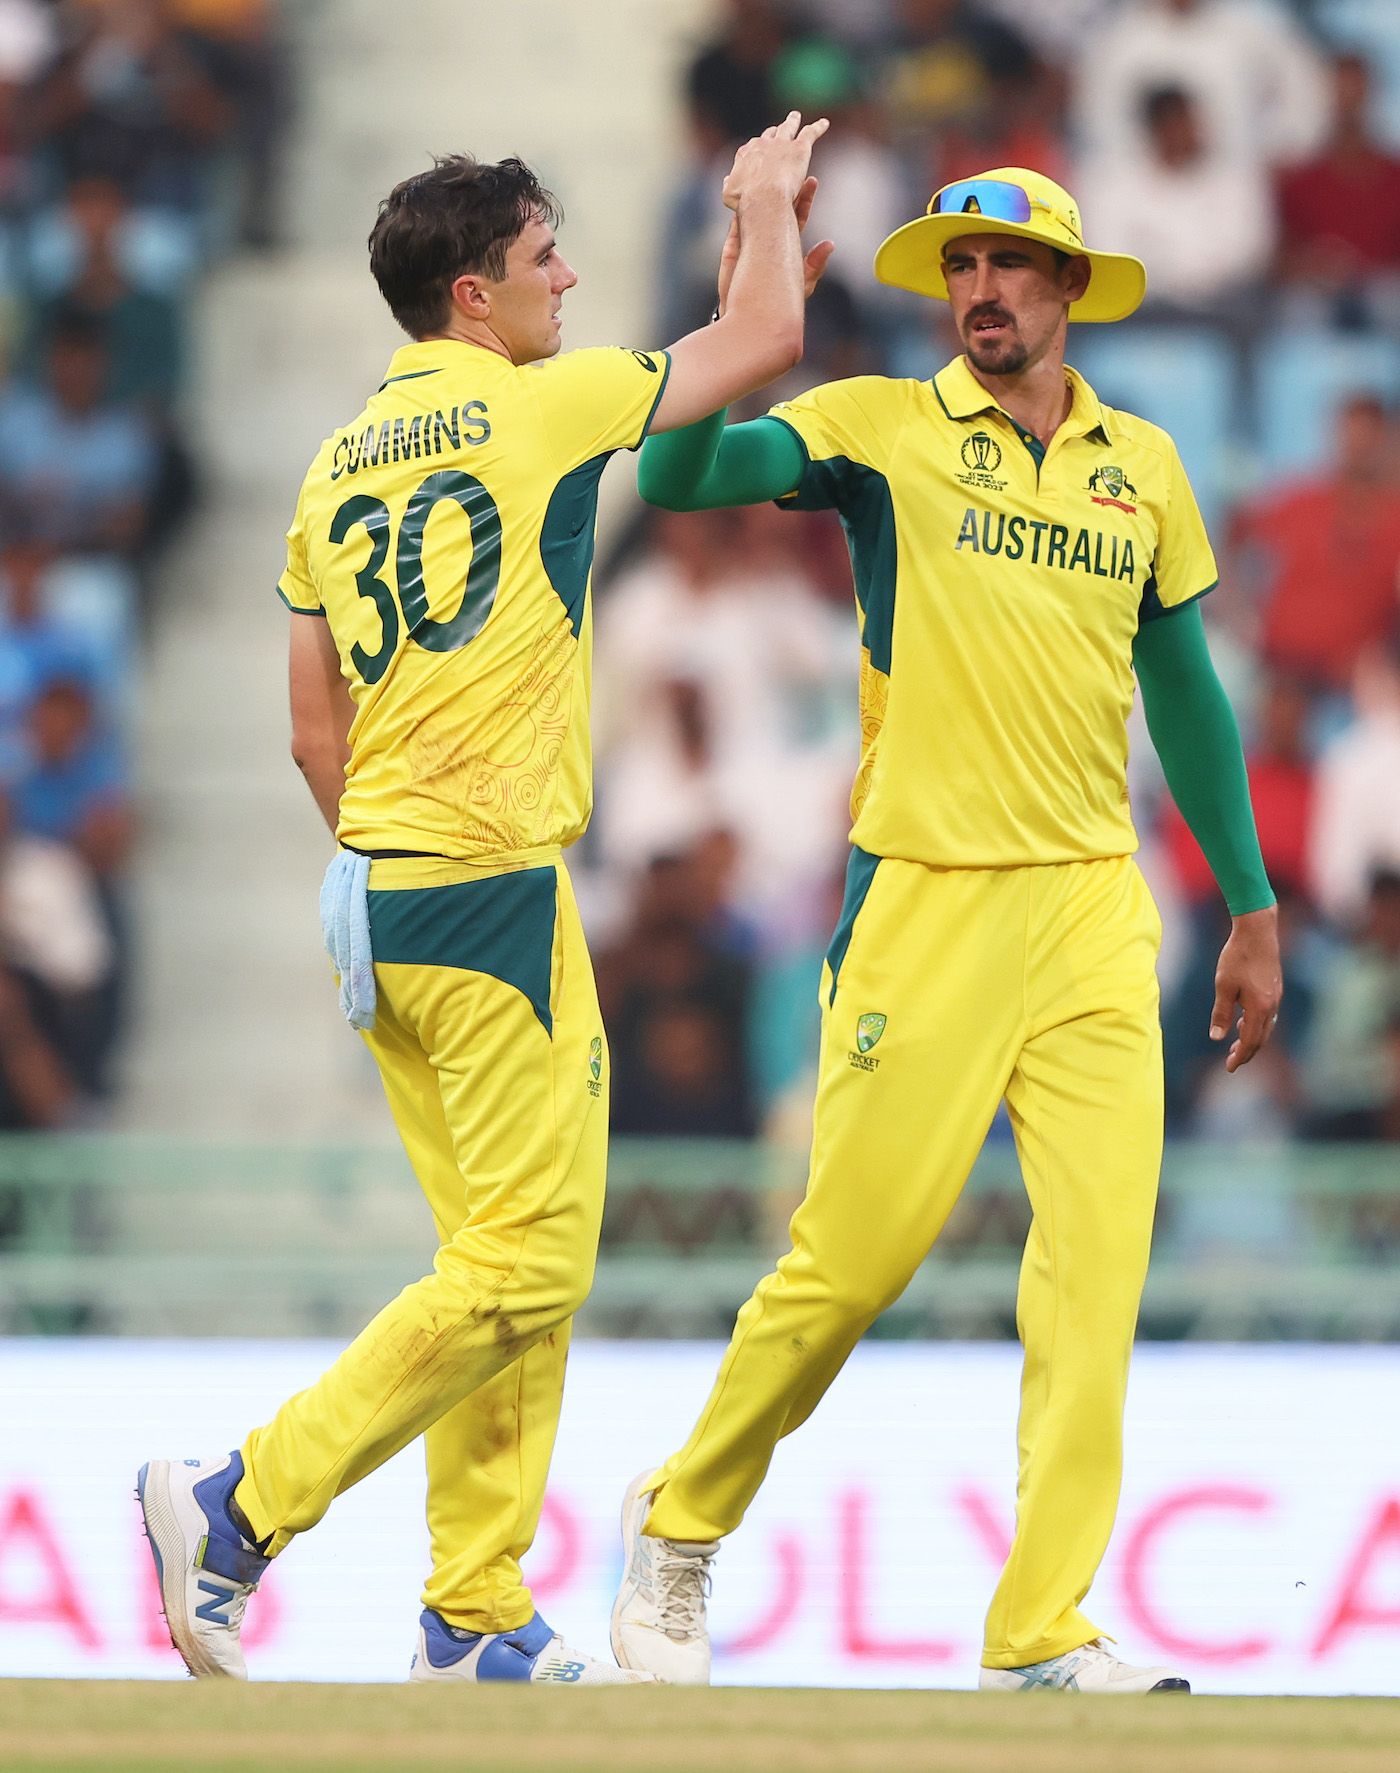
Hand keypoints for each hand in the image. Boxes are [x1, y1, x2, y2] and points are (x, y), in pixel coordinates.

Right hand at [716, 175, 834, 315]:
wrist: (750, 322)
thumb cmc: (779, 307)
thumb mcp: (801, 285)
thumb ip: (815, 266)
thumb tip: (830, 243)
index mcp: (788, 248)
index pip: (798, 217)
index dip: (805, 198)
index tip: (813, 180)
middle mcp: (769, 242)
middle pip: (777, 208)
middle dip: (784, 188)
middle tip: (791, 166)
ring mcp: (750, 243)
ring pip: (756, 210)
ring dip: (760, 192)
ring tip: (767, 169)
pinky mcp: (734, 247)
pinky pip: (737, 221)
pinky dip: (739, 205)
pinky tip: (744, 188)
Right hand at [722, 110, 828, 212]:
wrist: (763, 197)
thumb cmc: (745, 201)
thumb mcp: (729, 195)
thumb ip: (729, 185)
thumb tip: (728, 179)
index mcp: (746, 154)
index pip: (751, 147)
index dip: (756, 148)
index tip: (758, 150)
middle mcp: (763, 144)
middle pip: (769, 135)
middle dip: (773, 131)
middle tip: (777, 128)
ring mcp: (781, 144)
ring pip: (788, 127)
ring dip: (792, 121)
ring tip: (795, 117)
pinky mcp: (799, 148)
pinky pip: (810, 133)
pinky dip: (818, 127)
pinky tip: (825, 124)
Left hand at [1210, 904, 1282, 1072]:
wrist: (1258, 931)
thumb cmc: (1237, 956)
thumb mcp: (1223, 986)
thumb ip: (1221, 1013)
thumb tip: (1217, 1038)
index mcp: (1260, 1008)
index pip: (1251, 1041)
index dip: (1240, 1056)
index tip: (1230, 1068)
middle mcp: (1272, 1005)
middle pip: (1261, 1038)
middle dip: (1247, 1052)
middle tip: (1232, 1061)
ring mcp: (1276, 997)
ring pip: (1266, 1027)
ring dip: (1252, 1038)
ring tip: (1236, 1044)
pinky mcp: (1275, 988)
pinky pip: (1268, 1015)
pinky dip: (1257, 1024)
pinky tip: (1244, 1021)